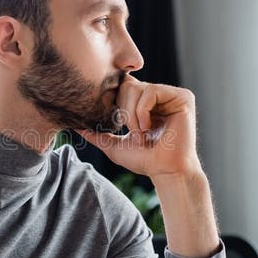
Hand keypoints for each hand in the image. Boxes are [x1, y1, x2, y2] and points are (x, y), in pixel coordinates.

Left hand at [80, 76, 200, 179]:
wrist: (165, 171)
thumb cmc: (144, 160)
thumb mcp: (114, 145)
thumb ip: (96, 133)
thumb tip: (74, 126)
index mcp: (147, 102)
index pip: (123, 86)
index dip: (115, 99)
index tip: (115, 122)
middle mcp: (161, 95)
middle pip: (128, 85)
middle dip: (123, 112)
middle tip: (132, 134)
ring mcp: (172, 95)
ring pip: (137, 88)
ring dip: (132, 116)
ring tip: (140, 134)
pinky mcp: (182, 98)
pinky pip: (151, 92)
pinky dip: (143, 113)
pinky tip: (148, 129)